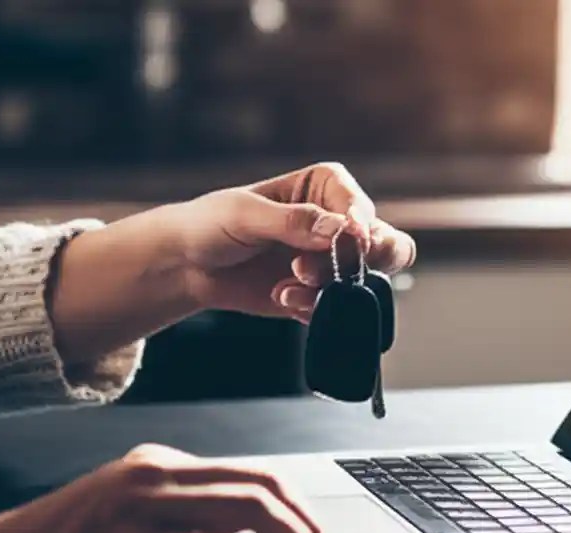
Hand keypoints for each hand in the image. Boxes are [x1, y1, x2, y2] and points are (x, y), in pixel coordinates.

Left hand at [48, 162, 414, 363]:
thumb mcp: (246, 215)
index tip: (351, 239)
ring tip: (291, 285)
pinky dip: (314, 306)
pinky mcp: (319, 293)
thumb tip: (339, 228)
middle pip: (382, 244)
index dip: (362, 223)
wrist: (188, 266)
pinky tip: (281, 296)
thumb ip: (294, 222)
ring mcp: (330, 260)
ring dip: (331, 289)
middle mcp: (335, 222)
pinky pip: (338, 307)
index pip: (360, 205)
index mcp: (324, 187)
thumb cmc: (212, 224)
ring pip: (364, 281)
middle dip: (358, 263)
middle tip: (326, 272)